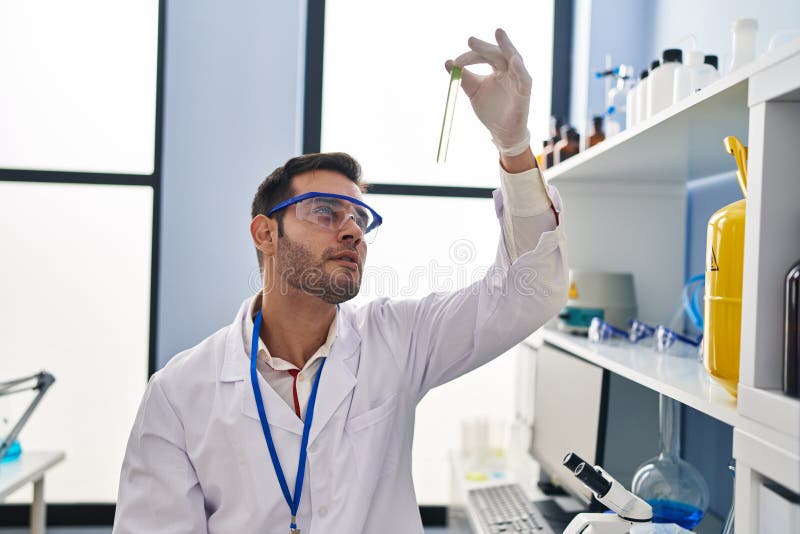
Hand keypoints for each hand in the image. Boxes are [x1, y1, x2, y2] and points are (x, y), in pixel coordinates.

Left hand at [445, 28, 531, 155]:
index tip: (455, 62)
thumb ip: (463, 77)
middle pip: (498, 53)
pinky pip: (524, 78)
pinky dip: (520, 69)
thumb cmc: (490, 110)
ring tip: (499, 34)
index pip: (484, 56)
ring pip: (515, 59)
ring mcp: (518, 80)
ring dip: (507, 47)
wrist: (501, 133)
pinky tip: (514, 60)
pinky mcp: (525, 92)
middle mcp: (509, 71)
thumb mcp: (473, 91)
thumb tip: (447, 62)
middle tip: (470, 40)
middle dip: (484, 46)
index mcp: (498, 69)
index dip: (470, 57)